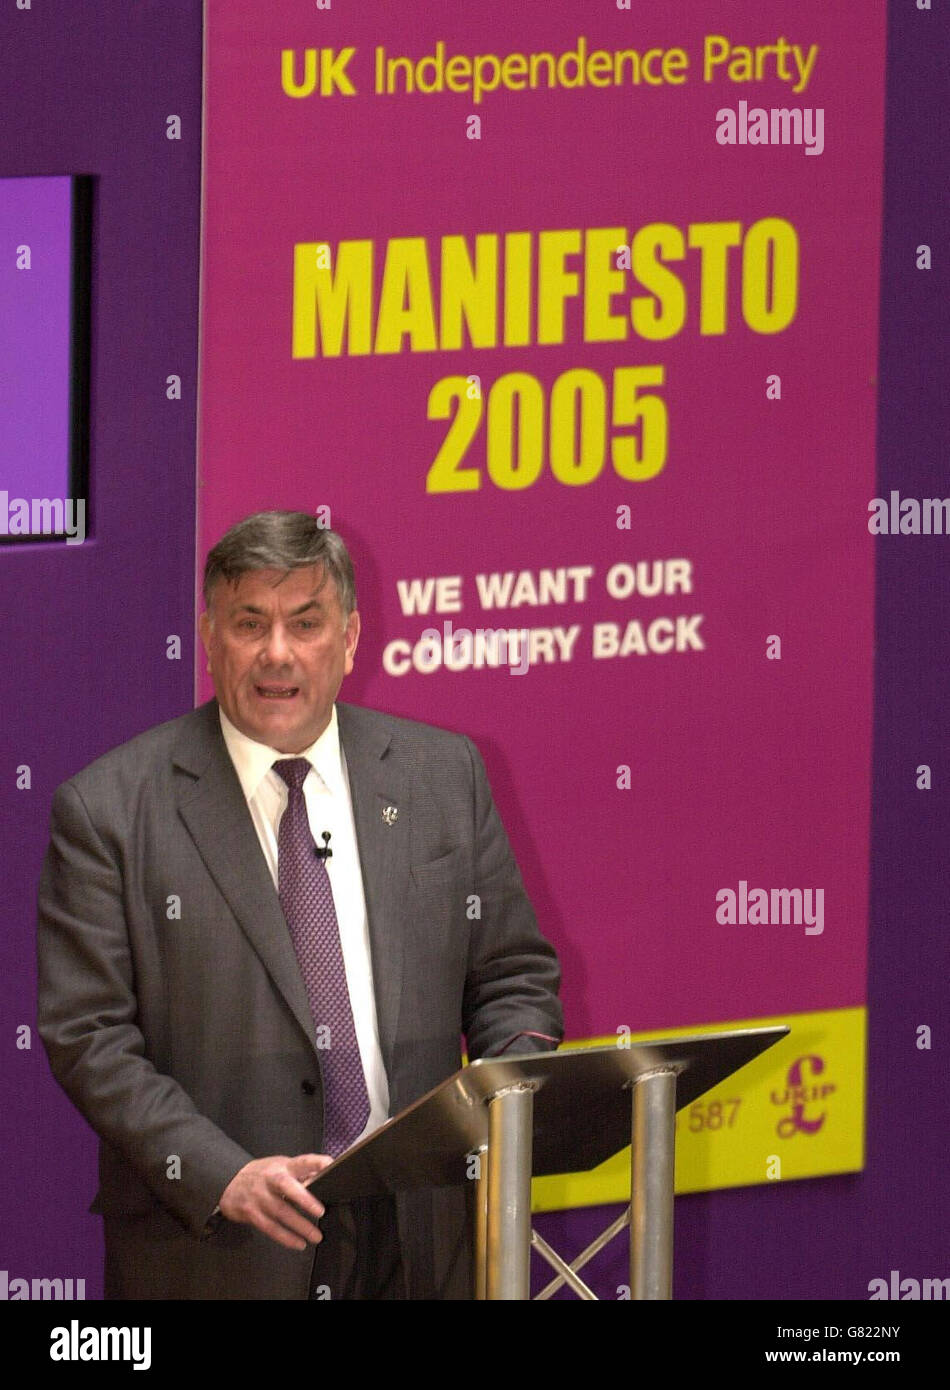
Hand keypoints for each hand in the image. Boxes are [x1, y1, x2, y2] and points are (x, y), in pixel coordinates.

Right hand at [218, 1153, 332, 1250]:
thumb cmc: (261, 1174)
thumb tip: (324, 1179)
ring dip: (300, 1226)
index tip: (329, 1165)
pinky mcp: (251, 1213)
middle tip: (321, 1211)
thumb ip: (300, 1173)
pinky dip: (285, 1238)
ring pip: (280, 1212)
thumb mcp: (279, 1166)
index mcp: (282, 1166)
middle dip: (304, 1199)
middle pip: (286, 1187)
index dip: (315, 1162)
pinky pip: (270, 1228)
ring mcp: (259, 1196)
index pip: (301, 1161)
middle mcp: (270, 1179)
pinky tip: (298, 1244)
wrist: (227, 1181)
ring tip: (316, 1236)